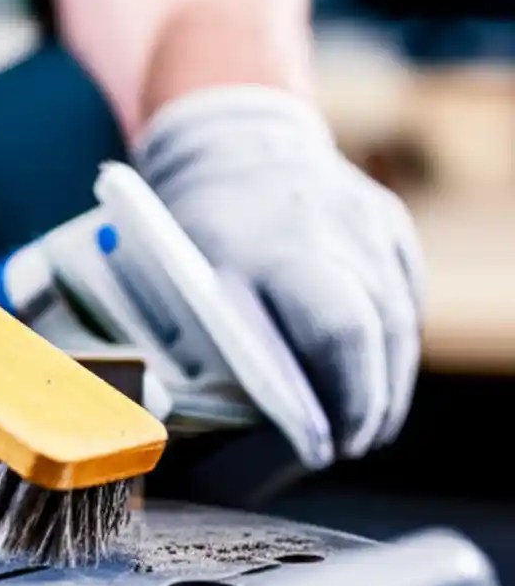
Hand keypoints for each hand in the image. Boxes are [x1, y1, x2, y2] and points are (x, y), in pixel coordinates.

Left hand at [135, 86, 423, 456]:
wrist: (232, 138)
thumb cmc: (191, 224)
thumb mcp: (181, 275)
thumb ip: (216, 335)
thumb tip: (224, 413)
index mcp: (267, 247)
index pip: (330, 335)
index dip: (335, 400)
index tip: (322, 446)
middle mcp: (328, 231)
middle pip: (372, 335)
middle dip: (365, 403)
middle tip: (348, 444)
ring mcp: (367, 223)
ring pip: (397, 321)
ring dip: (385, 382)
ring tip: (364, 426)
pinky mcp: (388, 224)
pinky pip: (403, 295)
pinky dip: (393, 342)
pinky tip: (376, 377)